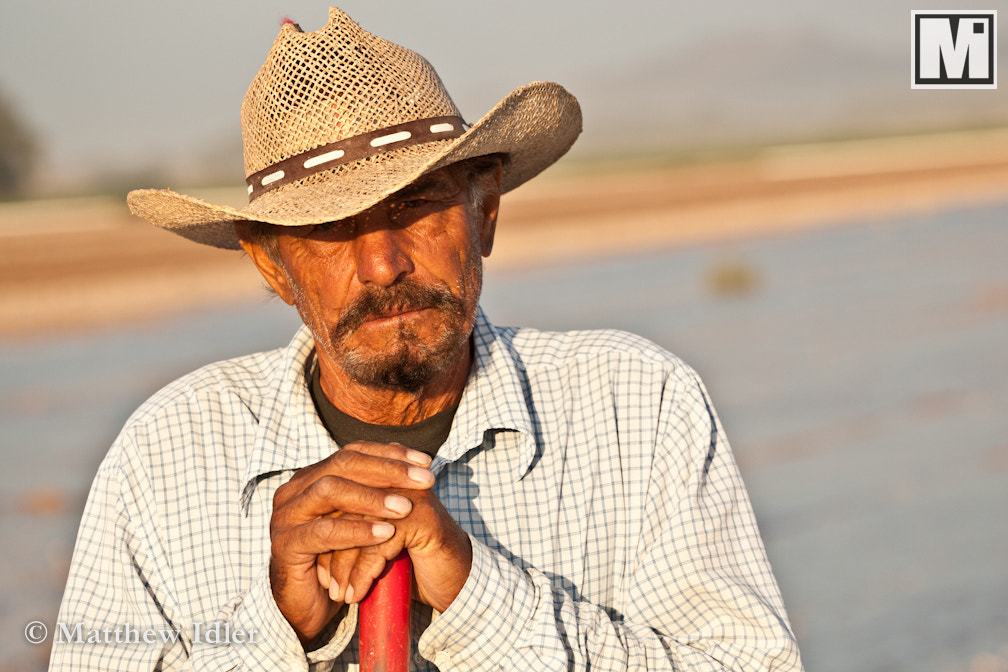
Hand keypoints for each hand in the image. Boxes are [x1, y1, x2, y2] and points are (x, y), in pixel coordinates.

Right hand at [268, 442, 435, 643]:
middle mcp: (294, 490)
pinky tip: (386, 533)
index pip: (353, 452)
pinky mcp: (285, 544)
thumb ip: (375, 491)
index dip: (390, 454)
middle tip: (425, 480)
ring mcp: (285, 515)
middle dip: (388, 470)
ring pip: (330, 490)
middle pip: (343, 463)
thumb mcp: (360, 519)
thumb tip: (415, 462)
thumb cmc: (340, 558)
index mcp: (311, 477)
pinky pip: (324, 531)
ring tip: (406, 507)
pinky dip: (357, 530)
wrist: (309, 605)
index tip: (426, 462)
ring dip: (372, 497)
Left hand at [318, 476, 472, 612]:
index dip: (327, 530)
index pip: (342, 494)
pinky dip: (363, 574)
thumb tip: (312, 538)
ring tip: (338, 593)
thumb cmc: (415, 565)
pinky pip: (379, 545)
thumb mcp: (379, 544)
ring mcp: (411, 497)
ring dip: (344, 565)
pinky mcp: (421, 518)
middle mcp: (398, 482)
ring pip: (360, 526)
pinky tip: (356, 594)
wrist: (457, 582)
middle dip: (330, 549)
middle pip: (347, 507)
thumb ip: (355, 529)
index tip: (316, 565)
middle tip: (323, 580)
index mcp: (387, 481)